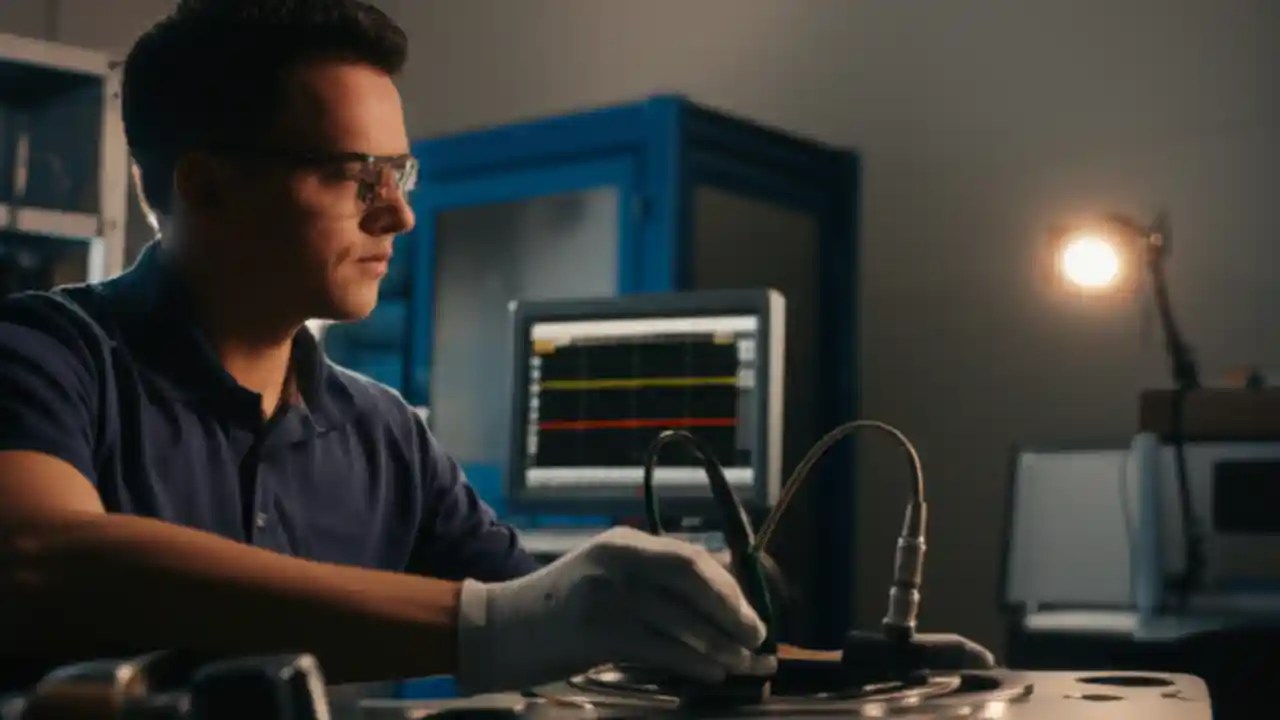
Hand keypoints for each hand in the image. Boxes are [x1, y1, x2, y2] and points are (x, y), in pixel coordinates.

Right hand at [454, 526, 775, 693]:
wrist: (498, 629)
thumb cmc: (556, 609)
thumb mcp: (604, 576)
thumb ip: (650, 577)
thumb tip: (717, 589)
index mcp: (623, 543)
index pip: (690, 556)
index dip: (727, 585)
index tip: (749, 611)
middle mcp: (618, 560)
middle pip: (693, 579)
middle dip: (732, 610)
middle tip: (758, 637)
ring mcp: (608, 594)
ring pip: (682, 619)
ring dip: (720, 646)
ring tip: (743, 665)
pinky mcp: (599, 631)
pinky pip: (661, 647)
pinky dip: (693, 662)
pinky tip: (712, 674)